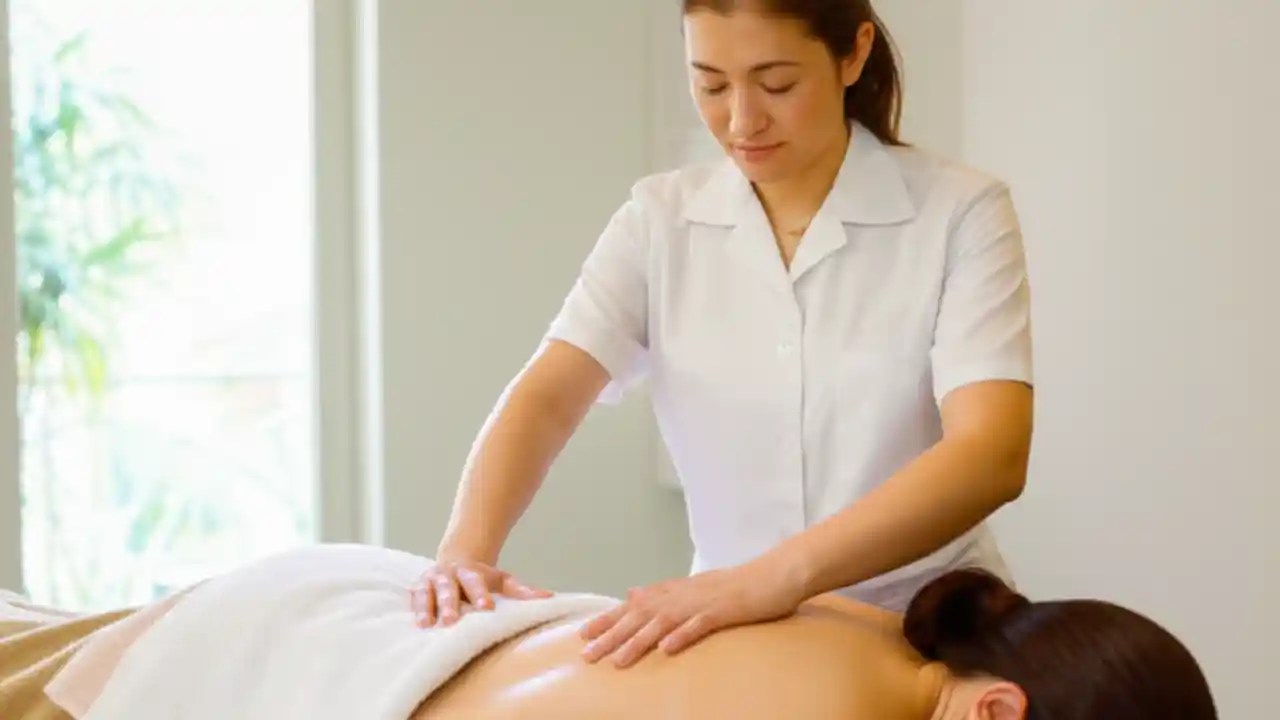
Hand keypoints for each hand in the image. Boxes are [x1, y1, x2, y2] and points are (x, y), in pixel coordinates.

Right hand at [410, 556, 552, 627]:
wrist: (457, 561)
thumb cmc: (482, 578)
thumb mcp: (502, 580)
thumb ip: (521, 591)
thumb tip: (549, 597)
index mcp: (471, 571)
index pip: (475, 582)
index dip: (479, 594)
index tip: (486, 608)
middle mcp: (450, 573)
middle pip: (449, 588)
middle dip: (450, 604)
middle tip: (453, 621)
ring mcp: (432, 579)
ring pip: (429, 592)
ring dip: (429, 608)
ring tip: (429, 625)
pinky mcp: (419, 587)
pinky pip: (415, 598)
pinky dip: (416, 610)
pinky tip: (419, 625)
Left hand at [577, 557, 805, 667]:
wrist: (775, 575)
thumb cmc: (737, 586)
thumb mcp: (693, 587)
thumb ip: (663, 592)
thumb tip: (633, 593)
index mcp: (675, 590)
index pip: (633, 605)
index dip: (608, 619)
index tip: (583, 634)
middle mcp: (682, 594)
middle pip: (640, 615)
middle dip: (612, 635)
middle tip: (588, 654)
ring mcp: (702, 602)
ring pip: (663, 622)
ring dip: (639, 641)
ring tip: (618, 660)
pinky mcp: (724, 610)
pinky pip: (700, 624)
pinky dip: (683, 635)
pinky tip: (667, 649)